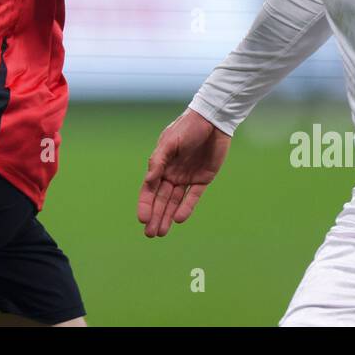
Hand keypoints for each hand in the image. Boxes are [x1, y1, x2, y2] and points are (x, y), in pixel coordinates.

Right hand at [138, 108, 229, 237]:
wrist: (213, 119)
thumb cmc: (187, 127)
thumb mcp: (170, 142)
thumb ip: (158, 160)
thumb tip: (148, 180)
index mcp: (161, 164)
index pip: (149, 189)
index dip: (145, 204)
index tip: (142, 219)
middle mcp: (172, 173)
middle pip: (161, 199)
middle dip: (155, 216)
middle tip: (150, 234)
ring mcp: (187, 177)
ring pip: (175, 201)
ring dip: (168, 216)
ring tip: (161, 233)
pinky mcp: (203, 178)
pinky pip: (193, 197)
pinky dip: (187, 208)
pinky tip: (179, 219)